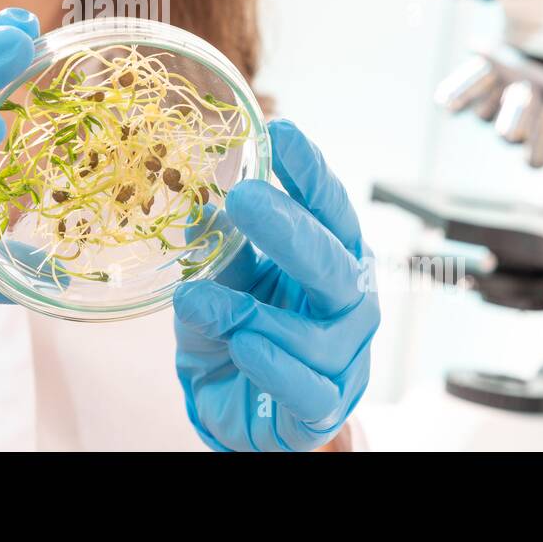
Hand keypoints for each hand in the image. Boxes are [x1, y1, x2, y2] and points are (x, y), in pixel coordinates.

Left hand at [173, 118, 378, 450]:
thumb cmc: (241, 333)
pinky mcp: (323, 407)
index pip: (329, 209)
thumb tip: (195, 202)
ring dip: (253, 312)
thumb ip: (217, 249)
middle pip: (334, 261)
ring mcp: (342, 357)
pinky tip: (242, 346)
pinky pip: (307, 387)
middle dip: (291, 228)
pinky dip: (274, 365)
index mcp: (330, 257)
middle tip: (243, 196)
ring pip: (319, 330)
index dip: (310, 172)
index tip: (280, 131)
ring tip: (201, 303)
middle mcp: (347, 302)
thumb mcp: (220, 282)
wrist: (237, 410)